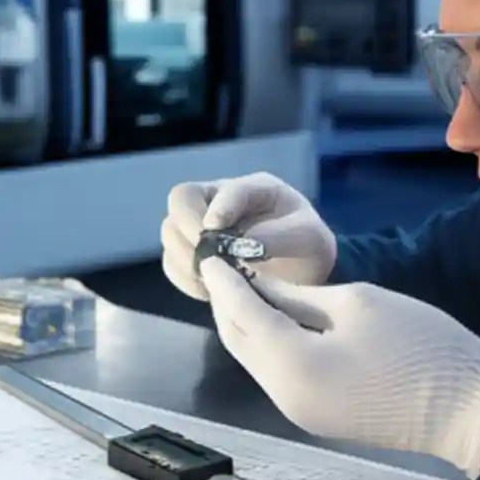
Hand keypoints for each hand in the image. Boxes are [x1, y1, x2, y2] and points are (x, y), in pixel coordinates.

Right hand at [161, 173, 336, 300]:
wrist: (304, 272)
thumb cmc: (309, 246)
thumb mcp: (309, 238)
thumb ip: (281, 236)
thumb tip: (243, 244)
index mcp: (252, 189)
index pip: (224, 189)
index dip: (218, 208)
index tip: (216, 231)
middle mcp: (220, 200)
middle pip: (180, 200)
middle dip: (189, 231)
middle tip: (210, 261)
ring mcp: (202, 225)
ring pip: (170, 231)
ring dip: (186, 257)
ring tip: (213, 280)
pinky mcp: (194, 253)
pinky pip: (172, 262)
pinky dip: (185, 278)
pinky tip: (210, 290)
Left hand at [200, 257, 479, 479]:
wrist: (468, 409)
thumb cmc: (421, 346)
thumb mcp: (357, 304)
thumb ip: (300, 296)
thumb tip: (261, 285)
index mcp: (293, 364)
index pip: (241, 313)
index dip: (224, 280)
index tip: (211, 254)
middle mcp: (285, 395)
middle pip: (238, 341)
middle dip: (226, 302)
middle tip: (224, 266)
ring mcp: (299, 411)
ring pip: (254, 360)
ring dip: (245, 324)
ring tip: (246, 285)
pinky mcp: (315, 417)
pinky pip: (276, 375)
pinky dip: (267, 345)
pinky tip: (275, 318)